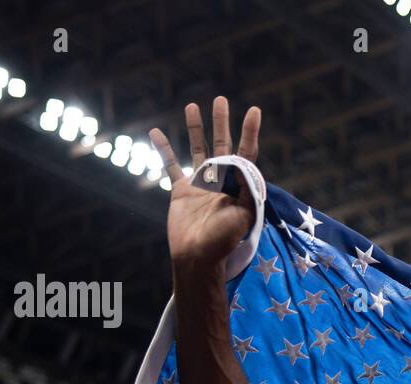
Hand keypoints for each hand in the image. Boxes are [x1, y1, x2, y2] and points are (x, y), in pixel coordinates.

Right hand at [150, 96, 261, 266]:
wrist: (198, 257)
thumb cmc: (224, 240)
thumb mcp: (244, 214)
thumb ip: (246, 188)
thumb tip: (245, 163)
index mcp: (239, 185)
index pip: (246, 152)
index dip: (250, 132)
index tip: (254, 110)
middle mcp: (221, 181)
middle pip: (222, 144)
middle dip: (222, 122)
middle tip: (221, 99)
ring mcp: (200, 184)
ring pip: (197, 149)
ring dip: (196, 128)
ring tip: (192, 105)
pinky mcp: (181, 191)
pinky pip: (171, 165)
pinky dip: (163, 149)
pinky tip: (156, 131)